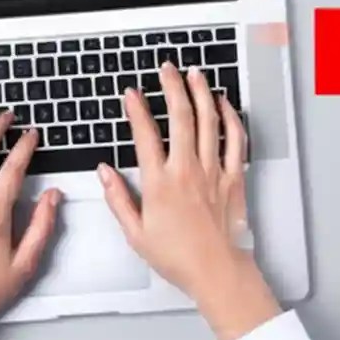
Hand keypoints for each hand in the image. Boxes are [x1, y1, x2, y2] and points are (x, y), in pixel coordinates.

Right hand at [99, 62, 280, 339]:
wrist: (217, 270)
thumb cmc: (178, 256)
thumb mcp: (135, 232)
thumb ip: (118, 198)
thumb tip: (105, 172)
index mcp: (160, 183)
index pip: (145, 135)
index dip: (137, 110)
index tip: (132, 94)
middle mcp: (187, 170)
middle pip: (180, 116)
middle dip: (172, 86)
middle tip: (166, 69)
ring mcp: (213, 171)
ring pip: (209, 121)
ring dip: (201, 92)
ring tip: (194, 74)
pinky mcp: (234, 177)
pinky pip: (235, 139)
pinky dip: (231, 117)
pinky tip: (224, 104)